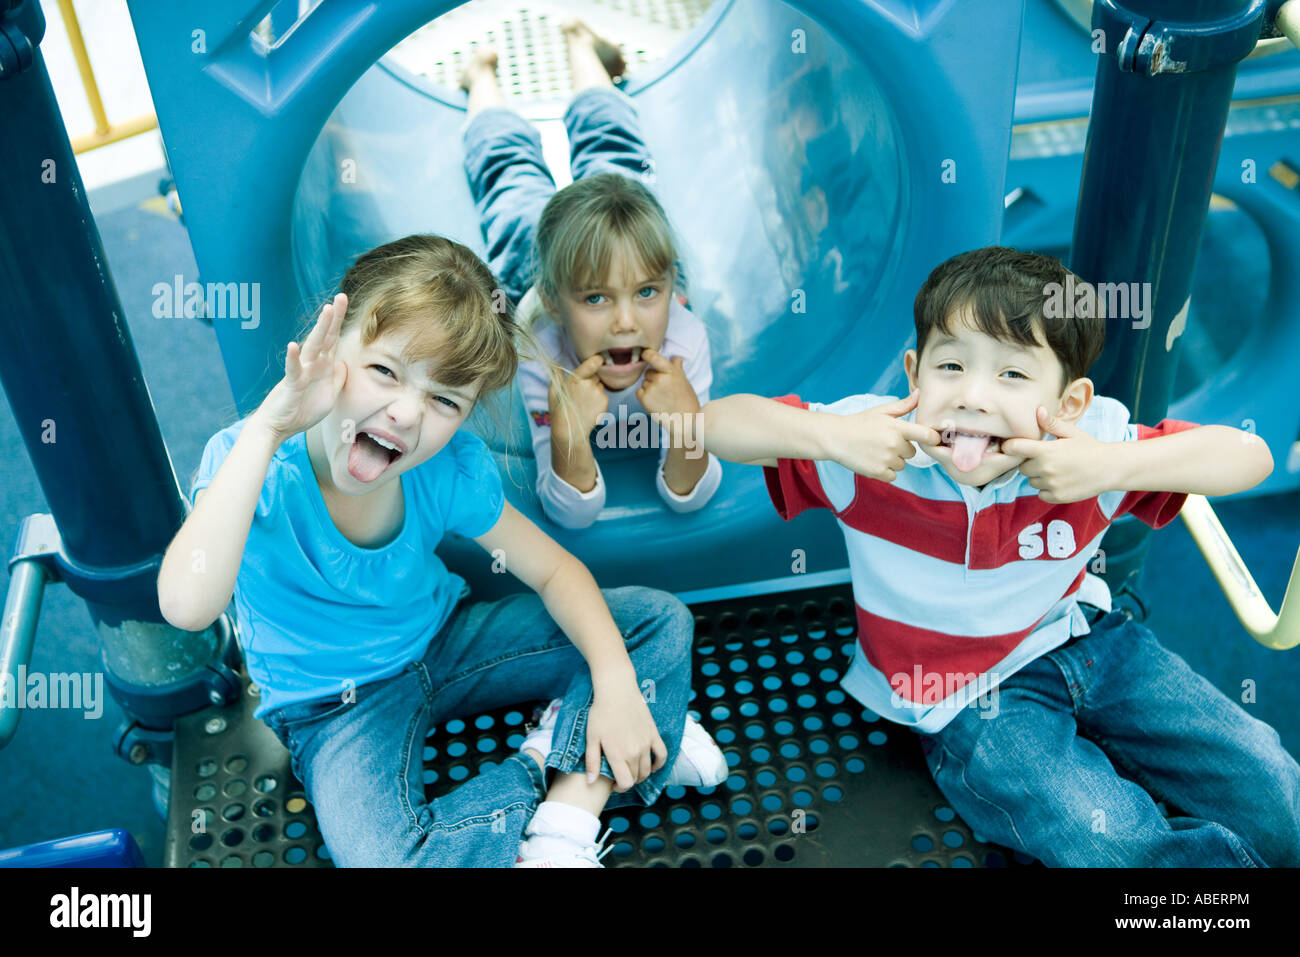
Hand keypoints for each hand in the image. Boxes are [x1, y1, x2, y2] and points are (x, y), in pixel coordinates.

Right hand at [255, 294, 347, 443]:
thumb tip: (343, 363)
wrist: (278, 427)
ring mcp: (301, 372)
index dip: (339, 322)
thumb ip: (337, 379)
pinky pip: (292, 370)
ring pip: (312, 347)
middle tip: (342, 296)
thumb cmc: (301, 411)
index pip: (332, 340)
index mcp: (321, 367)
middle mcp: (312, 365)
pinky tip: (293, 346)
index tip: (345, 301)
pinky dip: (292, 358)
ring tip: (327, 310)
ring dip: (320, 329)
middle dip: (333, 317)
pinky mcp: (291, 385)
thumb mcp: (328, 397)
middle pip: (325, 337)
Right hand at [549, 354, 609, 441]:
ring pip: (599, 385)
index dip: (597, 360)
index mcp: (575, 380)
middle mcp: (588, 384)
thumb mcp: (553, 393)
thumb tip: (555, 363)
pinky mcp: (605, 401)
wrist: (571, 431)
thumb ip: (556, 376)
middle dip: (590, 380)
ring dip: (594, 390)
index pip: (591, 363)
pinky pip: (604, 394)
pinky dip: (599, 399)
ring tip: (584, 403)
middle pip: (595, 375)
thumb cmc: (560, 412)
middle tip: (580, 393)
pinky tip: (590, 407)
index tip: (600, 358)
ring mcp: (598, 393)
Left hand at [585, 684, 666, 792]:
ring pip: (648, 770)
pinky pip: (662, 755)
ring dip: (640, 774)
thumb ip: (592, 762)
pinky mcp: (654, 734)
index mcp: (618, 755)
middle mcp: (635, 752)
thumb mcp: (591, 738)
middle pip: (636, 778)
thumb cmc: (600, 713)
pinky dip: (658, 764)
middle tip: (619, 775)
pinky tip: (651, 766)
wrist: (617, 691)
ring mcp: (646, 744)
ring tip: (631, 770)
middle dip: (628, 781)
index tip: (613, 783)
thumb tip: (591, 782)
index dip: (619, 788)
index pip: (626, 783)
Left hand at [636, 348, 700, 422]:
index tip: (644, 353)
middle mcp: (660, 378)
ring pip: (644, 383)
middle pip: (648, 372)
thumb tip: (677, 357)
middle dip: (653, 378)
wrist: (684, 420)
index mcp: (670, 371)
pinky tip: (655, 402)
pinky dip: (644, 396)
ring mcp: (651, 388)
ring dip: (650, 388)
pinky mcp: (644, 399)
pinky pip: (639, 392)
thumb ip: (677, 367)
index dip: (646, 354)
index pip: (653, 356)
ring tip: (662, 398)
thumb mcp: (684, 380)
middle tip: (665, 389)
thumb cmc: (686, 399)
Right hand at [830, 392, 940, 482]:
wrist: (835, 437)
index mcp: (897, 428)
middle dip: (902, 448)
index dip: (932, 438)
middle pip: (912, 452)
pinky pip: (892, 476)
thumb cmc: (859, 423)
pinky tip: (873, 460)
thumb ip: (904, 405)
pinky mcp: (878, 472)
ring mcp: (886, 460)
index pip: (927, 436)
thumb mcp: (881, 411)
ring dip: (893, 460)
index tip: (929, 439)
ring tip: (876, 450)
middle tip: (884, 441)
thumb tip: (920, 393)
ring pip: (902, 465)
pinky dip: (885, 471)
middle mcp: (894, 445)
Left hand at [1002, 406, 1108, 502]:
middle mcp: (1046, 469)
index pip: (1015, 448)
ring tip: (1058, 469)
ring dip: (1039, 476)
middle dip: (1030, 462)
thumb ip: (1051, 423)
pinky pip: (1041, 494)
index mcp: (1046, 451)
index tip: (1012, 446)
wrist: (1111, 468)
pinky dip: (1047, 489)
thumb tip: (1038, 410)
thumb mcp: (1072, 432)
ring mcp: (1051, 485)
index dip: (1010, 446)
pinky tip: (1061, 480)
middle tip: (1048, 458)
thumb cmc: (1090, 447)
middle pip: (1022, 467)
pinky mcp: (1057, 497)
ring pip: (1032, 481)